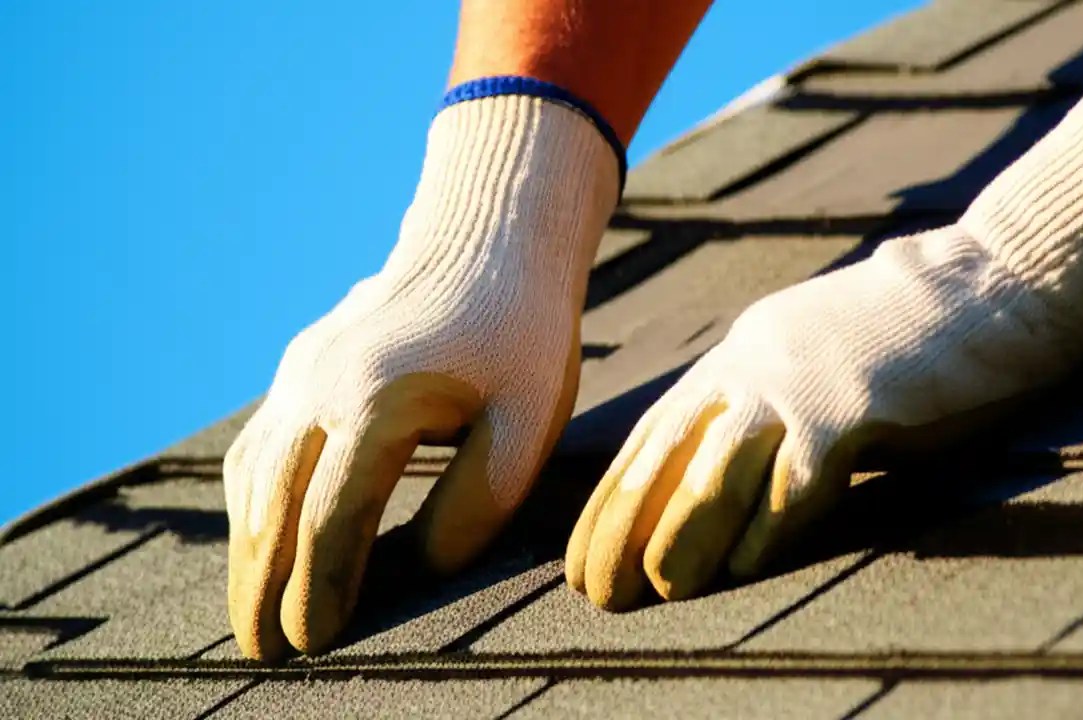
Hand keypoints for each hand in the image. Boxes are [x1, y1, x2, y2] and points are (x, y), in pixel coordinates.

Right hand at [223, 94, 616, 658]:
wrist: (489, 241)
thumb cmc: (522, 334)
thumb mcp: (530, 418)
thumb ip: (480, 499)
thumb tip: (425, 567)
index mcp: (378, 400)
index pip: (334, 518)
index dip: (321, 588)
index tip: (317, 641)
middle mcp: (320, 385)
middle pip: (275, 507)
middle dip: (264, 586)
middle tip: (263, 654)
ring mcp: (300, 370)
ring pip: (254, 479)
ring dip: (248, 549)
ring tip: (253, 612)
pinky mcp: (299, 364)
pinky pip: (259, 444)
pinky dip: (252, 502)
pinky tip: (262, 537)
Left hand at [565, 91, 1082, 609]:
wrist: (990, 282)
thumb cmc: (905, 337)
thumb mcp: (810, 358)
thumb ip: (763, 404)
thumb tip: (714, 472)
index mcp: (738, 356)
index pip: (652, 437)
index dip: (611, 500)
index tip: (582, 553)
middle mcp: (751, 365)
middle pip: (663, 458)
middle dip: (622, 528)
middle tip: (595, 588)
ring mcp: (799, 384)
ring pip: (715, 475)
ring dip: (680, 540)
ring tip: (655, 591)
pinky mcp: (852, 407)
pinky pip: (794, 484)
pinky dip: (764, 534)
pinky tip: (738, 571)